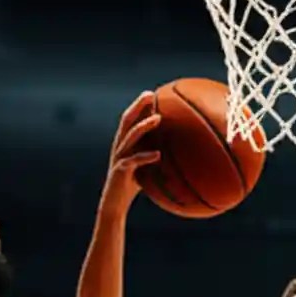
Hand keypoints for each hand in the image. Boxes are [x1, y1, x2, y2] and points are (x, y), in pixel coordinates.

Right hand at [103, 90, 162, 204]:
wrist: (115, 204)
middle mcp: (120, 147)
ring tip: (157, 118)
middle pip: (127, 121)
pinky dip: (145, 157)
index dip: (140, 105)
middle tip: (150, 94)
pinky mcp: (119, 172)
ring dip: (143, 126)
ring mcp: (118, 158)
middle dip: (137, 106)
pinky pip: (132, 162)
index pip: (131, 119)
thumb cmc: (133, 185)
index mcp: (125, 143)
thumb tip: (181, 151)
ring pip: (129, 137)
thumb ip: (158, 155)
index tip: (153, 93)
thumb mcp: (147, 166)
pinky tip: (158, 155)